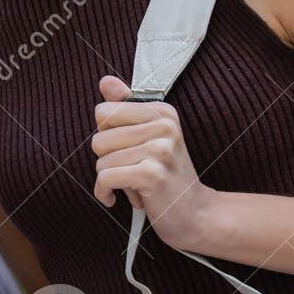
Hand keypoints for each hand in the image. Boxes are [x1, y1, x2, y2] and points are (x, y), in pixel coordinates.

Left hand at [92, 75, 218, 249]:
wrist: (195, 213)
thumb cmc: (165, 175)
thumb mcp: (149, 137)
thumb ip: (124, 108)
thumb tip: (105, 80)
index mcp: (162, 112)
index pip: (103, 112)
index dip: (107, 135)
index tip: (125, 149)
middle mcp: (164, 126)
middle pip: (98, 139)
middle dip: (107, 161)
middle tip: (131, 170)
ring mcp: (159, 149)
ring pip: (100, 161)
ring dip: (110, 179)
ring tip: (133, 184)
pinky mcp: (151, 174)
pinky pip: (104, 178)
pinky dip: (104, 193)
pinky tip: (117, 198)